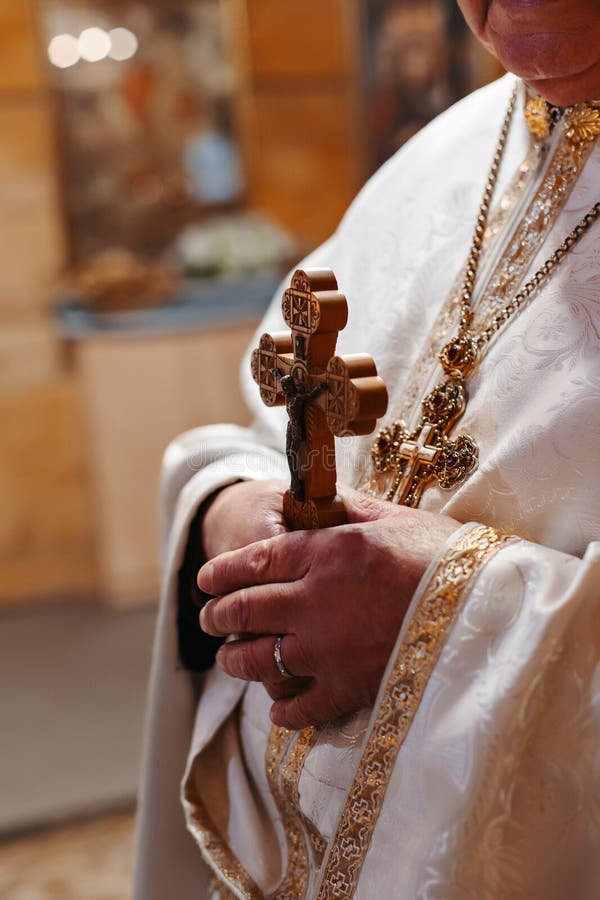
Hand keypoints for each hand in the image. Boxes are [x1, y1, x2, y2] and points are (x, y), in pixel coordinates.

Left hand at [198, 487, 459, 729]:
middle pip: (246, 611)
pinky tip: (278, 709)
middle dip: (218, 616)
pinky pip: (300, 707)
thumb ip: (351, 510)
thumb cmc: (445, 556)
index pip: (253, 562)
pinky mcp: (349, 687)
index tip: (204, 581)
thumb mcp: (395, 518)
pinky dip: (283, 710)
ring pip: (259, 660)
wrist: (487, 608)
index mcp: (325, 552)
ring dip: (236, 660)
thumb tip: (324, 500)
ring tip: (231, 659)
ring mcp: (328, 648)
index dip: (220, 573)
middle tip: (209, 620)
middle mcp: (314, 600)